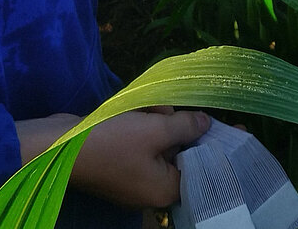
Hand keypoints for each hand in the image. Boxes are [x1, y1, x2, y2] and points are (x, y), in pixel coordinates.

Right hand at [16, 107, 210, 208]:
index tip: (240, 129)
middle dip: (175, 123)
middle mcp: (151, 188)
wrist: (58, 146)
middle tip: (163, 109)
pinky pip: (141, 139)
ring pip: (160, 140)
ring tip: (143, 107)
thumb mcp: (154, 129)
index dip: (217, 145)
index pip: (202, 169)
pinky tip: (131, 110)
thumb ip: (185, 126)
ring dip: (156, 118)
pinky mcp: (118, 160)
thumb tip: (207, 123)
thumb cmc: (112, 142)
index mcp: (164, 190)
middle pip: (181, 151)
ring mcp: (133, 175)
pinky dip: (140, 122)